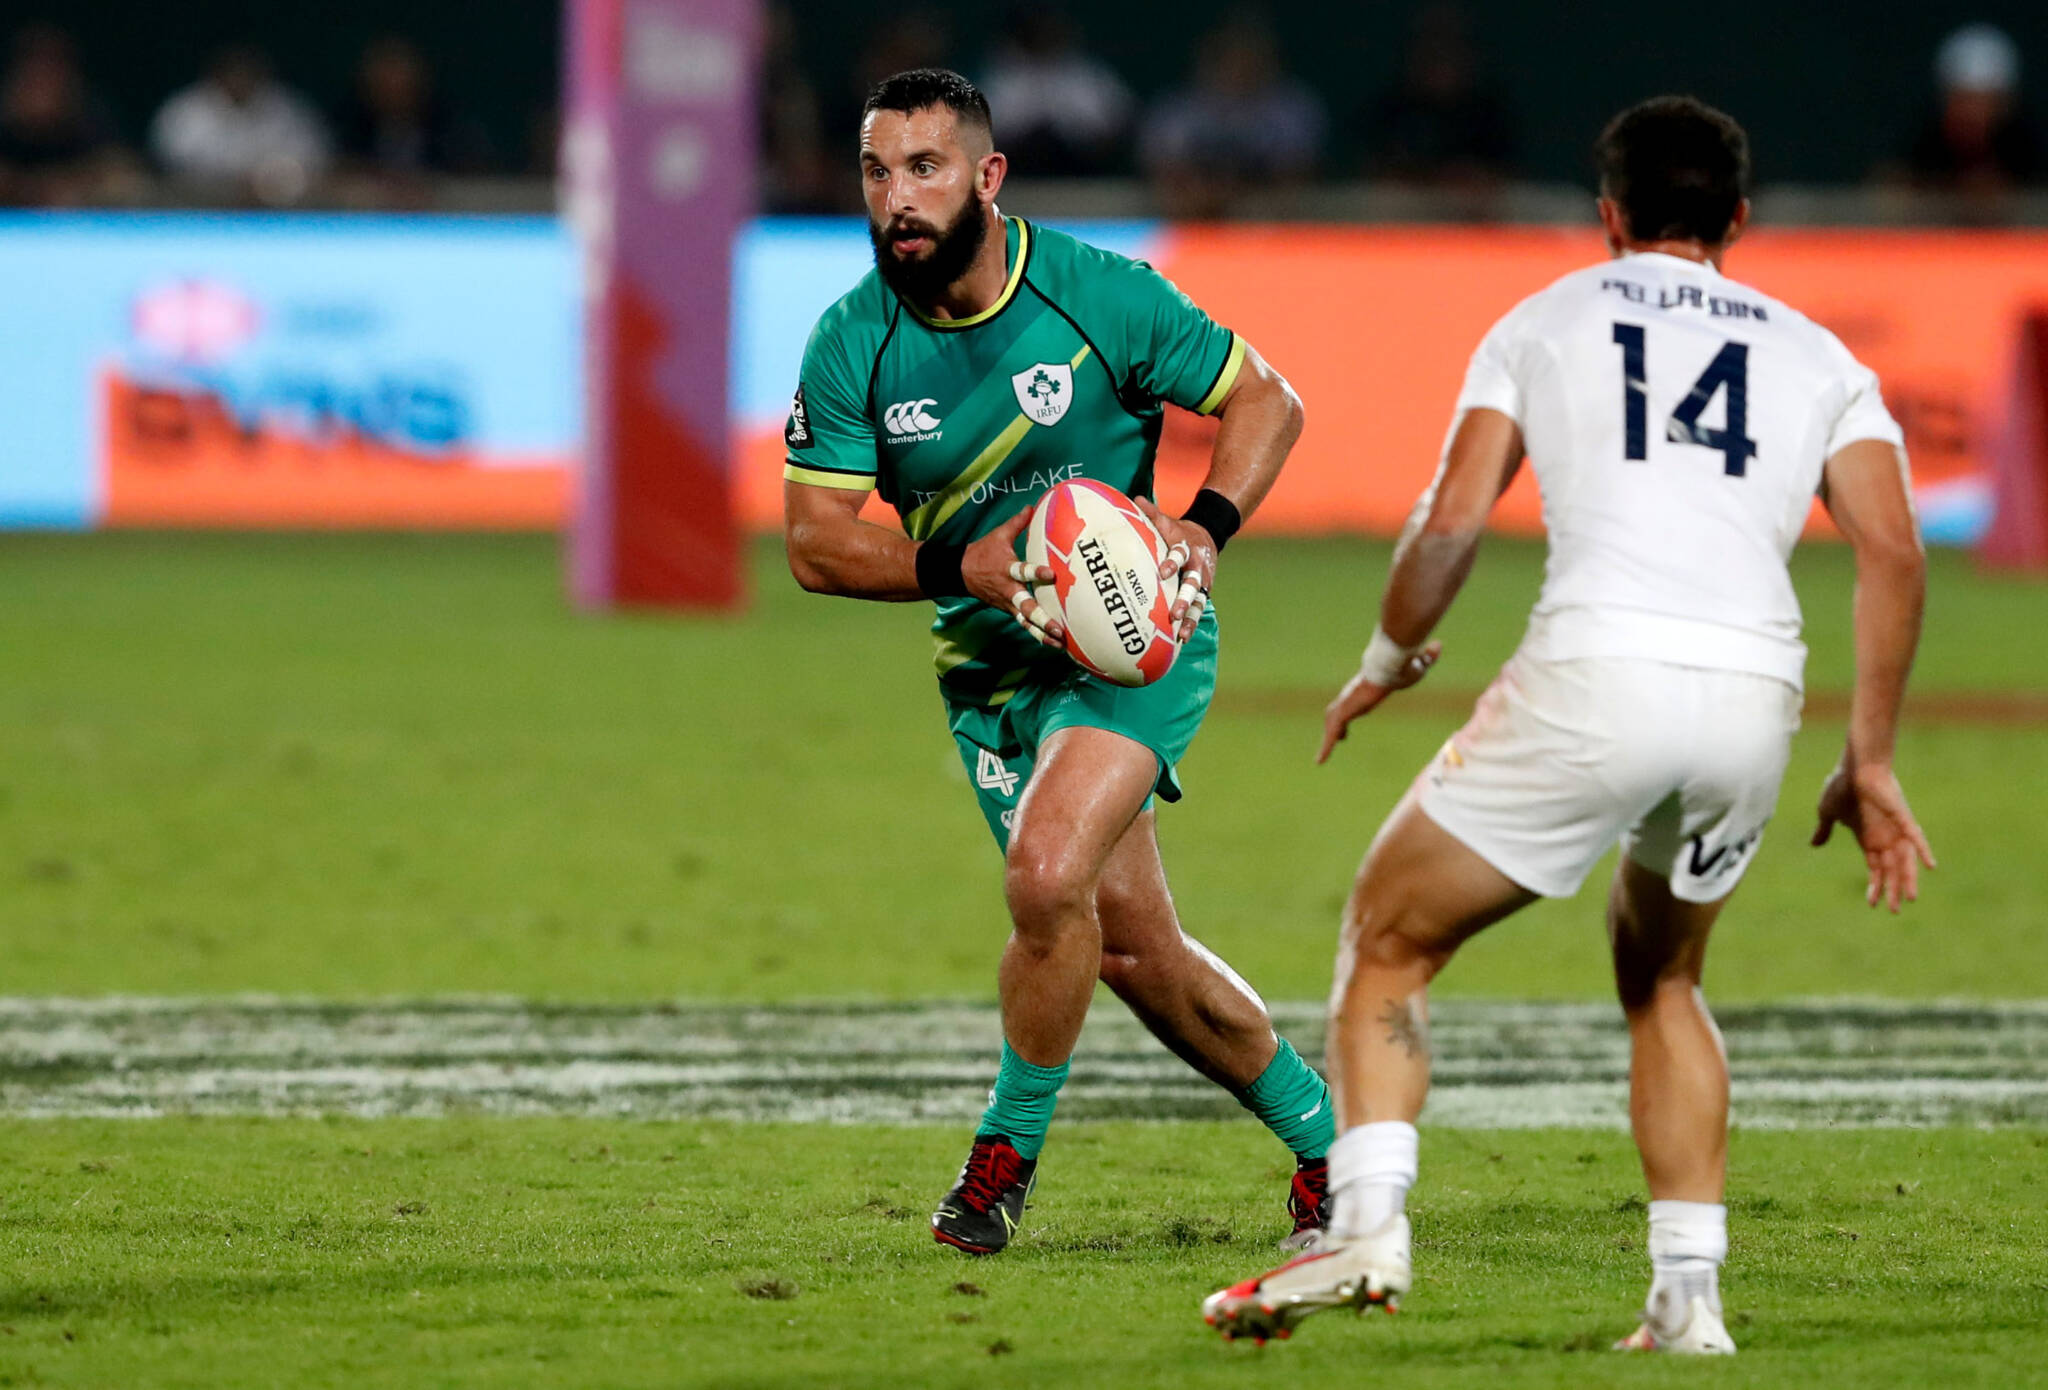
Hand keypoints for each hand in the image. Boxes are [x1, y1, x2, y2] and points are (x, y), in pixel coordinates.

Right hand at [963, 505, 1063, 647]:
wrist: (959, 573)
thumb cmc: (983, 552)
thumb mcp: (998, 535)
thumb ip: (1018, 522)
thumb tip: (1033, 506)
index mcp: (1006, 569)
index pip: (1022, 571)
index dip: (1035, 572)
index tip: (1051, 574)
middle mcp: (1008, 591)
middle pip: (1025, 607)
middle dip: (1042, 618)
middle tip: (1058, 628)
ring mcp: (1008, 604)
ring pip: (1025, 622)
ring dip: (1041, 633)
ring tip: (1060, 643)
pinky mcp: (1009, 611)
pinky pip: (1024, 625)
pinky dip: (1038, 635)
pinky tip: (1055, 644)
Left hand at [1134, 496, 1213, 642]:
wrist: (1208, 535)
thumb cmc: (1178, 531)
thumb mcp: (1168, 521)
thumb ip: (1152, 513)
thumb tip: (1135, 499)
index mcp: (1187, 547)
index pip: (1179, 554)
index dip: (1172, 562)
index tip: (1163, 572)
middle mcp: (1198, 566)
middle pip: (1193, 584)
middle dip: (1184, 599)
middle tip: (1174, 614)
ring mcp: (1204, 582)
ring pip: (1199, 602)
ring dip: (1190, 618)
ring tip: (1181, 636)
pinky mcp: (1204, 593)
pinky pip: (1197, 610)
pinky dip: (1191, 624)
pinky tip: (1181, 640)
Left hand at [1315, 641, 1442, 764]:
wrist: (1392, 665)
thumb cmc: (1404, 666)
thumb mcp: (1418, 666)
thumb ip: (1426, 658)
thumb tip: (1438, 644)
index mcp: (1368, 685)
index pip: (1355, 697)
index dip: (1352, 707)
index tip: (1352, 714)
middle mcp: (1353, 693)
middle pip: (1339, 708)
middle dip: (1336, 722)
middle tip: (1340, 736)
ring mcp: (1346, 701)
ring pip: (1333, 721)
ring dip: (1330, 736)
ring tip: (1323, 754)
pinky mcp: (1344, 710)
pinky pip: (1333, 732)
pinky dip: (1326, 746)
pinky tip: (1320, 760)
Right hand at [1811, 757, 1935, 912]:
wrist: (1852, 765)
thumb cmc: (1841, 786)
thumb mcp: (1828, 813)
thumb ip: (1825, 830)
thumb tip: (1814, 845)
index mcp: (1868, 839)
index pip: (1875, 868)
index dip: (1875, 886)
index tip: (1873, 904)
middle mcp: (1884, 837)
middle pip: (1892, 870)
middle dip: (1892, 890)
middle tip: (1894, 911)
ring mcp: (1895, 828)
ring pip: (1905, 860)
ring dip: (1907, 879)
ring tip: (1909, 898)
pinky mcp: (1902, 818)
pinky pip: (1916, 837)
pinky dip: (1923, 851)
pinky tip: (1930, 865)